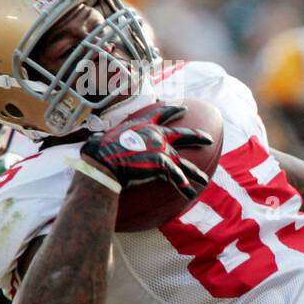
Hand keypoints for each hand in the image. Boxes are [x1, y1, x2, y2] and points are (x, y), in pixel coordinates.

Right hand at [82, 104, 211, 198]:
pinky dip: (184, 188)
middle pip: (182, 135)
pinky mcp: (163, 164)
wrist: (104, 161)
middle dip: (197, 137)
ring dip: (195, 173)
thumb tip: (94, 138)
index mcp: (143, 125)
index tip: (184, 108)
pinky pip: (177, 178)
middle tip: (209, 139)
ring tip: (204, 180)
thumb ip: (108, 136)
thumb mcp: (104, 136)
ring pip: (184, 163)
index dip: (174, 110)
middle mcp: (156, 135)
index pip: (162, 113)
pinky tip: (192, 194)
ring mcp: (162, 149)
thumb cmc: (98, 150)